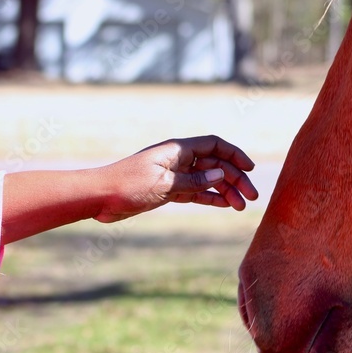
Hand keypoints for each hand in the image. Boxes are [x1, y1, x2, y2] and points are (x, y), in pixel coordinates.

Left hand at [94, 135, 258, 222]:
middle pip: (215, 164)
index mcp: (178, 150)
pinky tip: (225, 205)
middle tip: (251, 197)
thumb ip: (195, 180)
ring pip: (208, 180)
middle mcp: (179, 160)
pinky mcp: (169, 190)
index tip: (250, 170)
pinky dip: (211, 197)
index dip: (235, 155)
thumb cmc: (128, 185)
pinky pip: (196, 192)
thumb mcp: (164, 184)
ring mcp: (175, 175)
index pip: (214, 146)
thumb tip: (221, 174)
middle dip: (235, 179)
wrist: (100, 197)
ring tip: (240, 206)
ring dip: (226, 191)